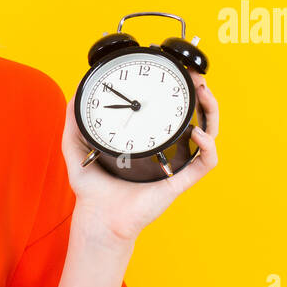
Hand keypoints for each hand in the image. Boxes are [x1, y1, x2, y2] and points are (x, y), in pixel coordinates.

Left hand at [60, 69, 219, 243]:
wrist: (97, 216)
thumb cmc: (92, 187)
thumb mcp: (77, 146)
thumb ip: (74, 120)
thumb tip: (75, 91)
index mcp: (148, 139)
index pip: (170, 110)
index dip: (179, 90)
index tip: (177, 70)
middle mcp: (166, 149)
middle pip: (197, 117)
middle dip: (203, 95)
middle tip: (196, 76)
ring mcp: (175, 164)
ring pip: (209, 135)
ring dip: (212, 112)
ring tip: (203, 93)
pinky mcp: (179, 181)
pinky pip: (204, 164)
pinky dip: (207, 148)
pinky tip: (198, 134)